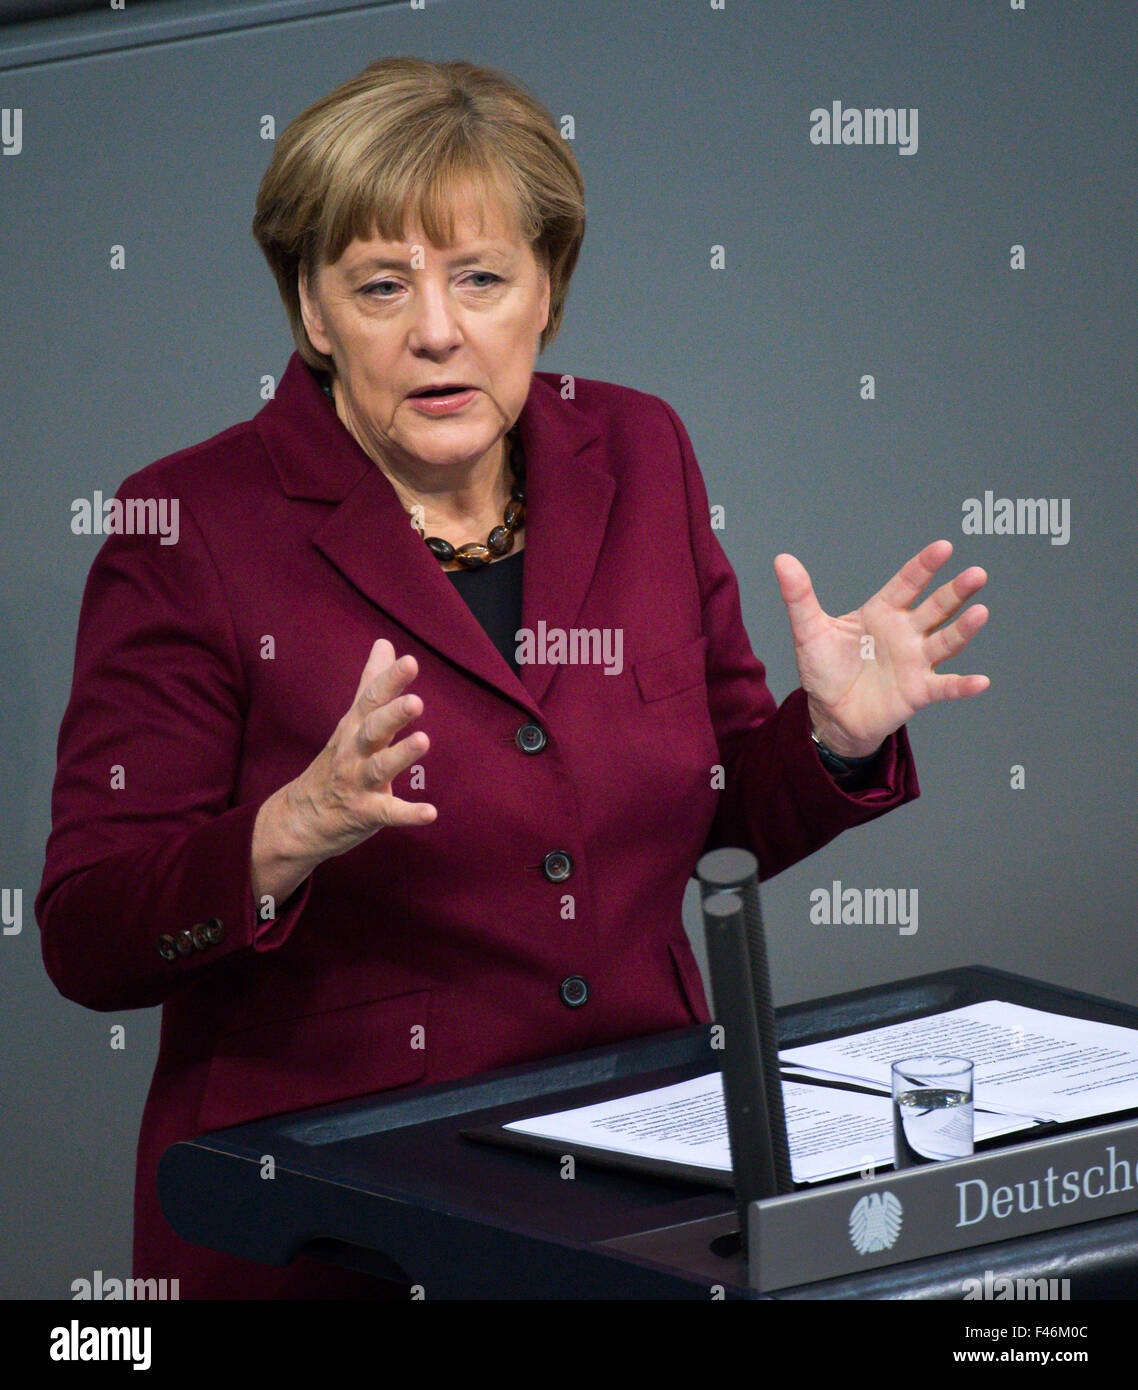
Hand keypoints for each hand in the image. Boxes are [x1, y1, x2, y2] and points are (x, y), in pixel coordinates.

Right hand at [285, 638, 436, 859]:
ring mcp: (359, 783)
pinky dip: (409, 813)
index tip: (410, 662)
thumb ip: (372, 684)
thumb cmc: (336, 762)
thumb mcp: (351, 721)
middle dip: (393, 715)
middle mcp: (356, 752)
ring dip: (401, 755)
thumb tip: (385, 643)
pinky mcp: (366, 813)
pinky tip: (430, 812)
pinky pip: (388, 813)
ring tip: (423, 741)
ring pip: (381, 768)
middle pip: (373, 729)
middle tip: (416, 702)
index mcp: (356, 727)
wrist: (299, 818)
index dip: (391, 681)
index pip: (373, 699)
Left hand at [773, 539, 989, 757]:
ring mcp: (915, 661)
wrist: (830, 713)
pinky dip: (963, 686)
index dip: (924, 566)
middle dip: (955, 591)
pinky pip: (945, 687)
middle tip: (976, 574)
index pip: (907, 583)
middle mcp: (906, 632)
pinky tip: (981, 681)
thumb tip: (782, 560)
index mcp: (882, 612)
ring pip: (945, 641)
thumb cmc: (824, 668)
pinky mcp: (918, 691)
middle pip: (936, 607)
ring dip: (964, 629)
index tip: (943, 548)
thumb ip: (799, 596)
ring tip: (981, 612)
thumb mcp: (808, 631)